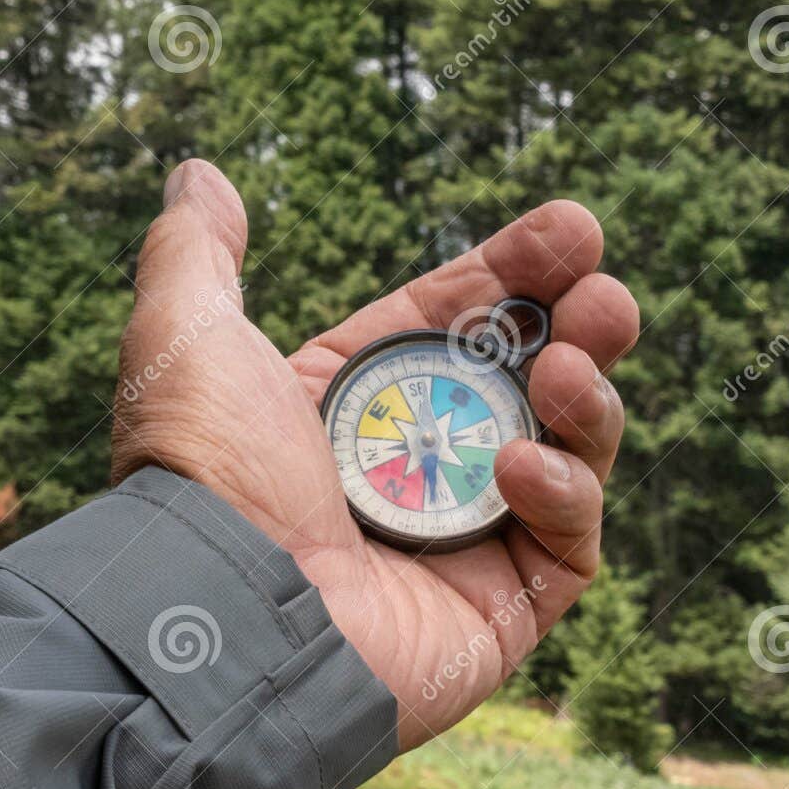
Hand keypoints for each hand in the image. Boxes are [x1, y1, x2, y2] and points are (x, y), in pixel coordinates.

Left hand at [113, 161, 637, 750]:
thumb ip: (197, 251)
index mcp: (356, 406)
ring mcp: (466, 543)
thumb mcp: (187, 335)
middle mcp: (417, 472)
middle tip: (602, 296)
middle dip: (580, 328)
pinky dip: (563, 491)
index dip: (516, 274)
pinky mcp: (502, 610)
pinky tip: (521, 462)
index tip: (571, 230)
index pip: (458, 326)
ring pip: (570, 454)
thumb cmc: (206, 475)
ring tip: (566, 367)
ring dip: (585, 399)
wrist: (223, 613)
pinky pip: (569, 540)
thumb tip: (200, 175)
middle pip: (530, 384)